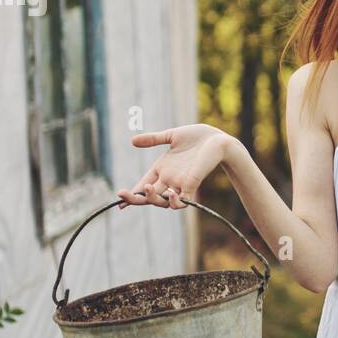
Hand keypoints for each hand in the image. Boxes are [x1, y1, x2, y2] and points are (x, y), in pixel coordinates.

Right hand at [117, 124, 231, 209]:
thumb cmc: (197, 137)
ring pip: (162, 200)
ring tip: (146, 188)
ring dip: (151, 198)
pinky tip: (171, 194)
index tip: (119, 198)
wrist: (218, 138)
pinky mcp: (192, 183)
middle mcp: (169, 178)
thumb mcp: (171, 136)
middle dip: (134, 198)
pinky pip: (182, 201)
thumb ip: (153, 139)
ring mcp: (180, 183)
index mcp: (162, 168)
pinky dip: (175, 201)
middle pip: (148, 195)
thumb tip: (132, 141)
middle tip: (121, 196)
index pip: (143, 184)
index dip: (132, 193)